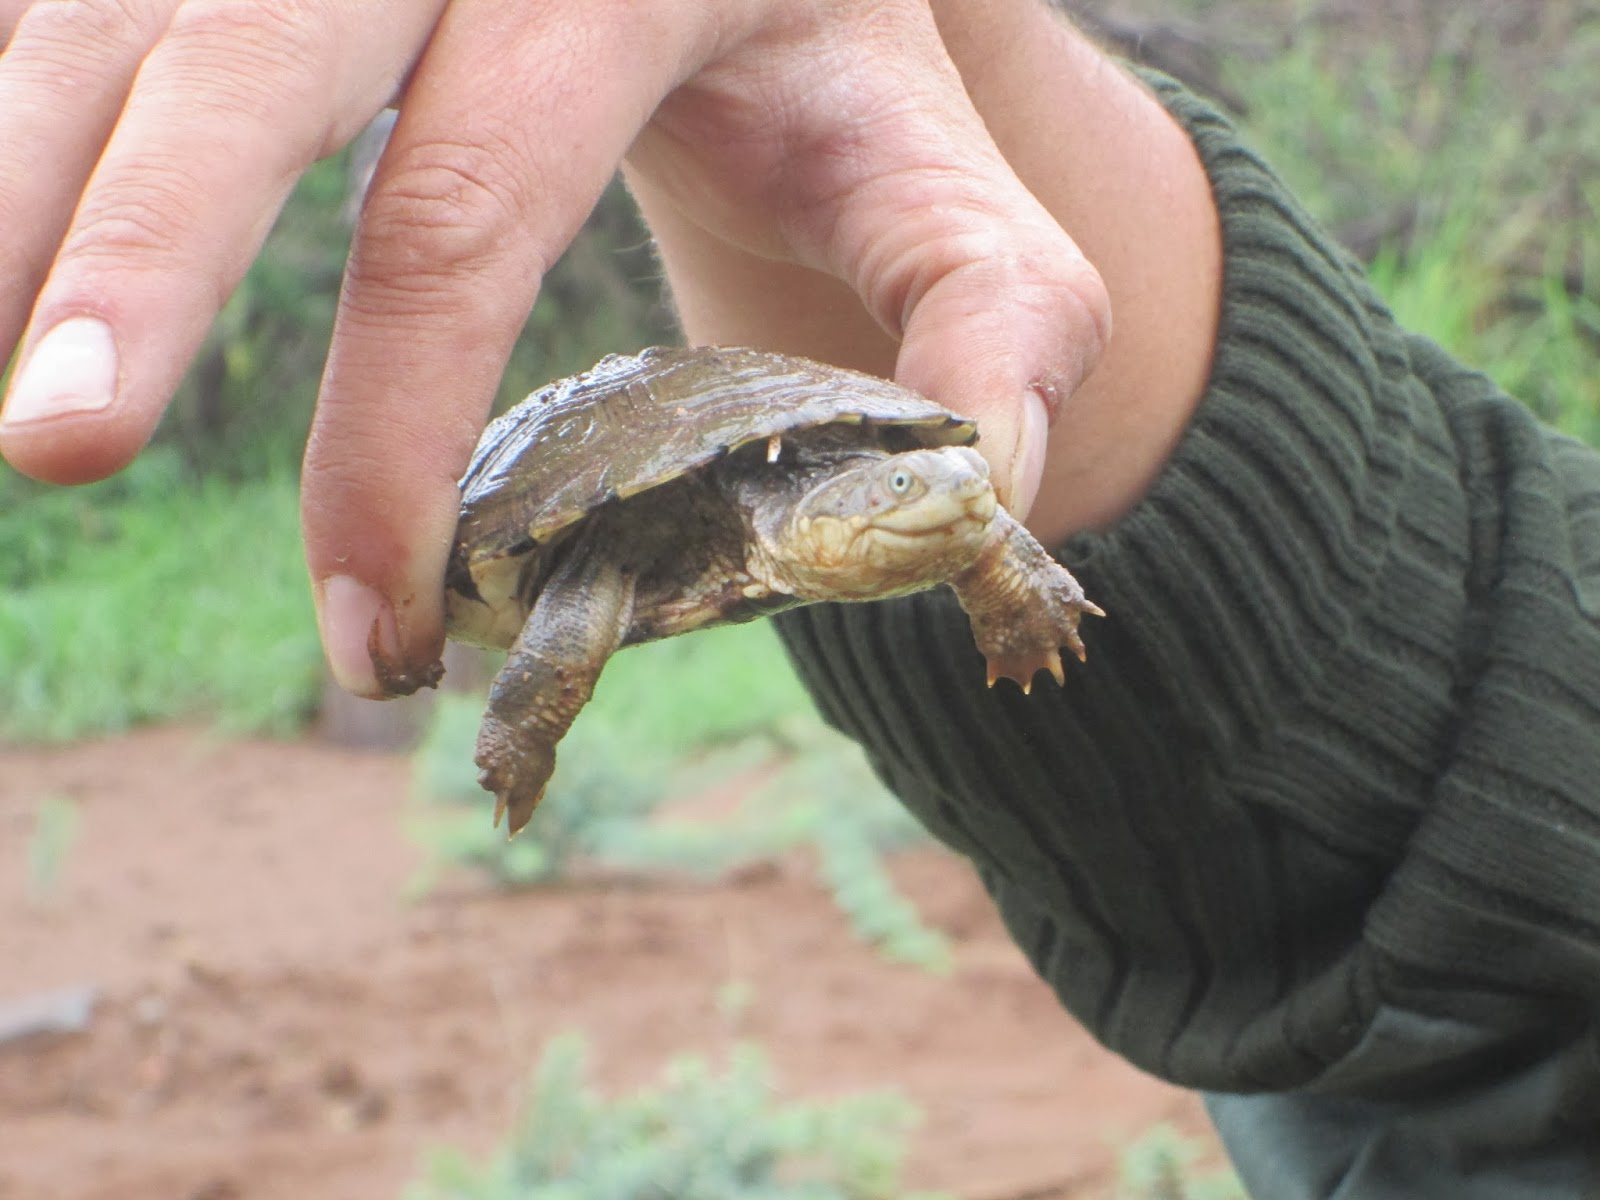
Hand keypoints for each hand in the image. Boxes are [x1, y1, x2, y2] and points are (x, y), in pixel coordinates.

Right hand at [0, 0, 1108, 696]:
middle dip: (128, 261)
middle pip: (247, 65)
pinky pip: (99, 6)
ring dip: (19, 184)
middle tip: (47, 449)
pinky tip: (6, 237)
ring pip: (121, 13)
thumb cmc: (835, 64)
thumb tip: (982, 506)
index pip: (467, 206)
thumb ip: (996, 322)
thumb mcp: (941, 174)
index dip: (392, 426)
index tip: (373, 627)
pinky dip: (28, 116)